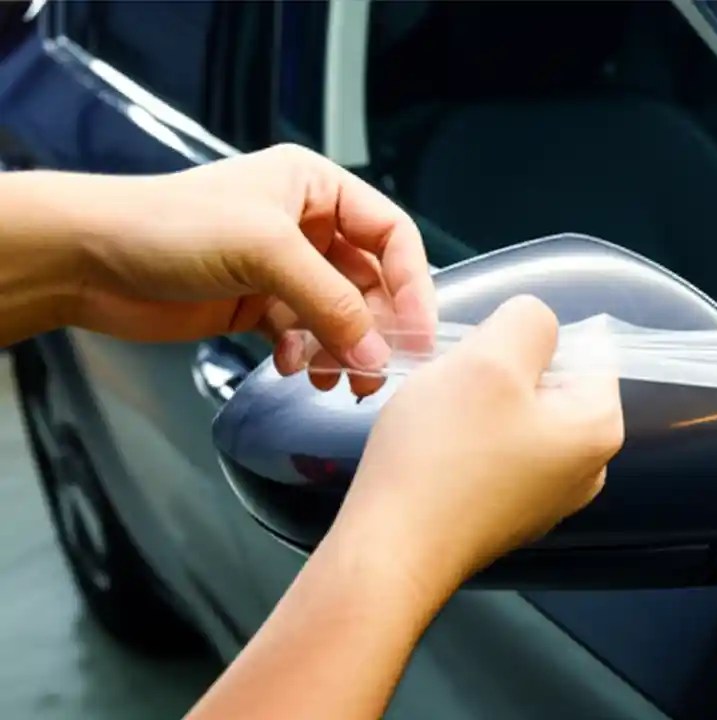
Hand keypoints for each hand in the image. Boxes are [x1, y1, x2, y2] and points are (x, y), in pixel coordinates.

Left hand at [66, 144, 433, 395]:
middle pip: (369, 281)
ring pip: (338, 314)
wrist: (88, 259)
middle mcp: (305, 224)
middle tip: (379, 370)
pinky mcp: (257, 305)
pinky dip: (305, 356)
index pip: (391, 234)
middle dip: (375, 327)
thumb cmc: (170, 226)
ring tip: (336, 379)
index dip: (411, 283)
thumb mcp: (265, 250)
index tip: (419, 333)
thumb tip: (377, 352)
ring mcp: (281, 267)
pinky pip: (304, 335)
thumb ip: (330, 302)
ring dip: (342, 349)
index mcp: (315, 187)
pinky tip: (291, 368)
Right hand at [329, 296, 624, 599]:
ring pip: (515, 417)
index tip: (488, 365)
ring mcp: (547, 498)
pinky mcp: (507, 515)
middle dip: (501, 374)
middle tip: (458, 393)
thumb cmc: (441, 456)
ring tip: (440, 425)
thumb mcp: (489, 359)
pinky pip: (492, 454)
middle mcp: (587, 469)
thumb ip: (530, 321)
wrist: (389, 551)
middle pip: (548, 383)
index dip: (528, 342)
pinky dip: (464, 444)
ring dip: (476, 407)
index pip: (584, 348)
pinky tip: (434, 456)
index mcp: (600, 428)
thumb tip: (538, 326)